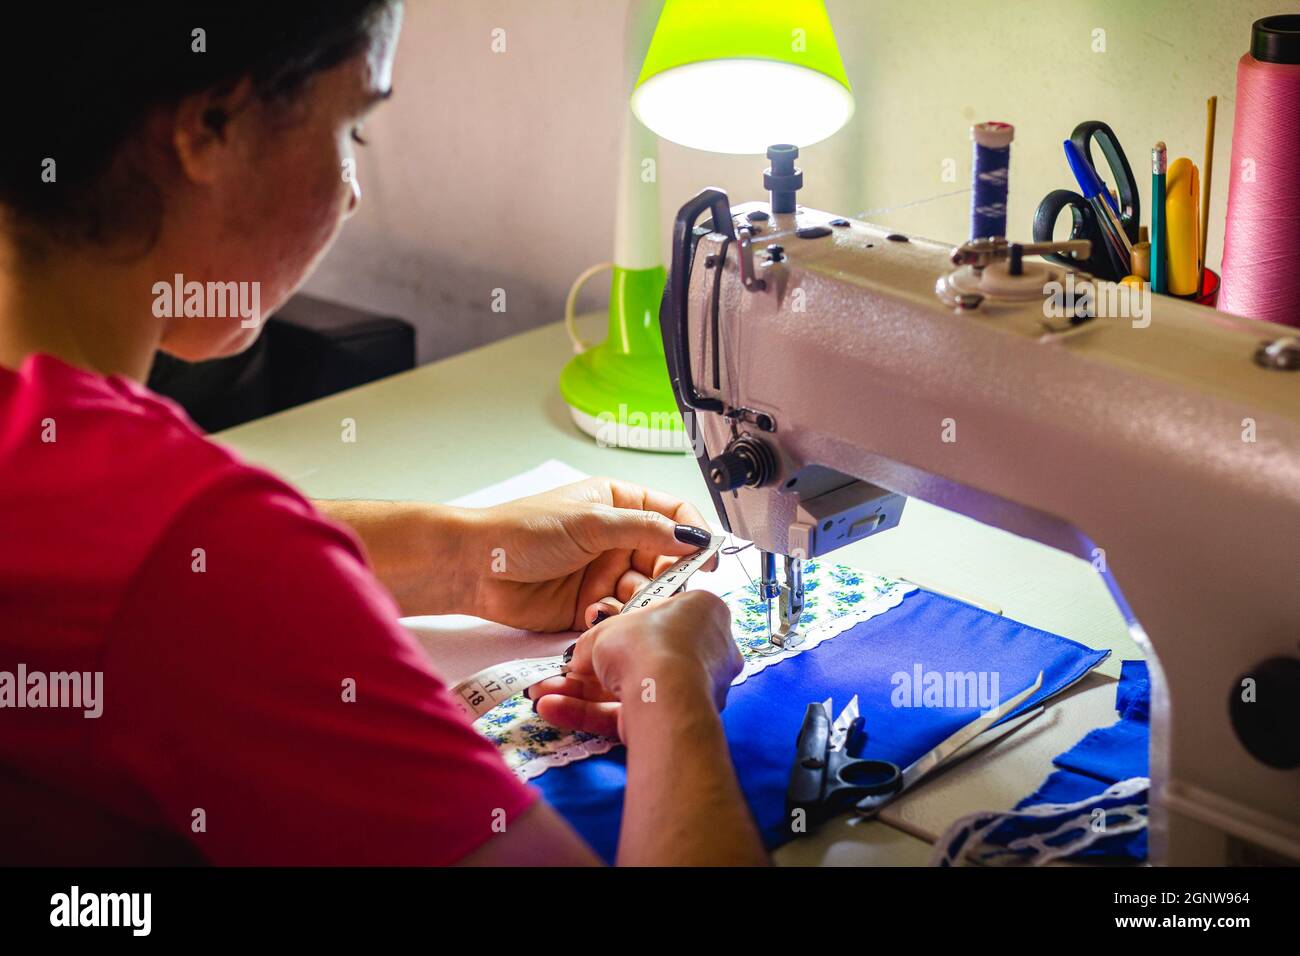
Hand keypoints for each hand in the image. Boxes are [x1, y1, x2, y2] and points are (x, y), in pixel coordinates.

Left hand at [460, 477, 717, 631]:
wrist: (475, 568)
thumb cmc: (522, 530)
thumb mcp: (591, 521)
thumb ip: (644, 529)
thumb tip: (692, 535)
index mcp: (618, 504)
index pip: (672, 513)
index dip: (693, 532)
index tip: (706, 554)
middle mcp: (616, 538)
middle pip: (666, 557)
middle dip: (670, 573)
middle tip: (667, 586)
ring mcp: (604, 573)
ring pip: (646, 590)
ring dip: (642, 598)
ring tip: (624, 600)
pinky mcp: (590, 607)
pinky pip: (621, 616)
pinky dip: (618, 617)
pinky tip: (599, 613)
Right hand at [528, 590, 741, 740]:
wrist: (666, 695)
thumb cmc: (646, 642)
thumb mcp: (605, 631)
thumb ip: (591, 645)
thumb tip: (579, 664)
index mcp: (703, 613)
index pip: (659, 619)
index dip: (620, 631)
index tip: (592, 640)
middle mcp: (706, 654)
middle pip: (639, 662)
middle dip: (588, 673)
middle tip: (556, 677)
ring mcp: (693, 693)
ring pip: (628, 693)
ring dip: (580, 696)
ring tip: (541, 697)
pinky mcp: (674, 726)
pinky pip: (628, 717)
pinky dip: (589, 715)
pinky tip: (551, 711)